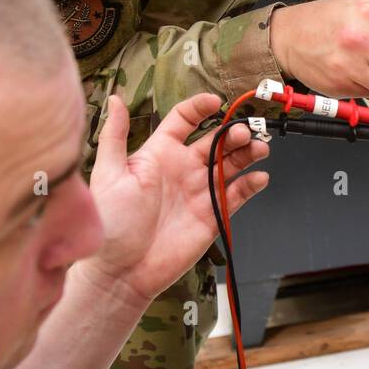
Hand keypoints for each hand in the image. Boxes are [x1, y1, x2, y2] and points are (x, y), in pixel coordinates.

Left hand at [79, 94, 269, 305]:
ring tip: (259, 149)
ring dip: (248, 153)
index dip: (201, 108)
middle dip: (234, 132)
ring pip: (232, 164)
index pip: (185, 121)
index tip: (216, 103)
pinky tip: (259, 178)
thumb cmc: (110, 223)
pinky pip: (238, 195)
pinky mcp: (213, 215)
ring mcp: (200, 192)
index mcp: (160, 154)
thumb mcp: (109, 173)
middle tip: (244, 133)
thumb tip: (115, 97)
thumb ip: (115, 135)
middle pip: (216, 141)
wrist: (121, 271)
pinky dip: (252, 185)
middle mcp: (183, 169)